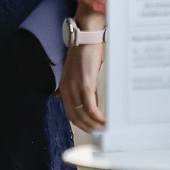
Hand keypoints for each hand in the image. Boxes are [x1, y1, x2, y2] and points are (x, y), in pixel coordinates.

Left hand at [59, 7, 105, 131]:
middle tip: (100, 134)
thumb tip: (70, 100)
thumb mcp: (77, 72)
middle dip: (87, 128)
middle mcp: (67, 88)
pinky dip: (97, 117)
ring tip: (105, 130)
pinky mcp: (85, 84)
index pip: (70, 112)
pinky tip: (104, 121)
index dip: (80, 123)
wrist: (87, 36)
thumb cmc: (85, 52)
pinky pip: (90, 106)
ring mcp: (75, 87)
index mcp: (64, 86)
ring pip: (82, 114)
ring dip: (94, 125)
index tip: (91, 129)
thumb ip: (74, 87)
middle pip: (75, 117)